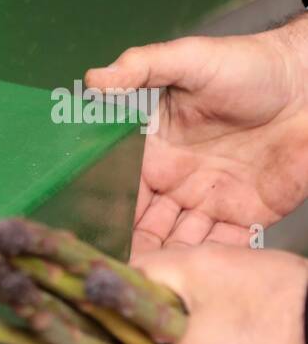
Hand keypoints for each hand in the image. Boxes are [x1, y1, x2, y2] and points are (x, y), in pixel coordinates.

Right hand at [86, 23, 307, 253]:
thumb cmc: (250, 65)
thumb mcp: (189, 59)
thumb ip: (140, 67)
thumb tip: (92, 79)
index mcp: (155, 153)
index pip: (120, 193)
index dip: (106, 216)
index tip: (92, 238)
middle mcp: (177, 183)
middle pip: (145, 227)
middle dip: (131, 250)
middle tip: (119, 273)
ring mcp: (211, 201)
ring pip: (179, 244)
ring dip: (168, 263)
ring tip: (153, 283)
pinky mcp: (248, 216)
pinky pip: (224, 247)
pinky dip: (211, 264)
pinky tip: (196, 275)